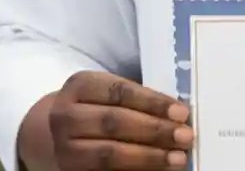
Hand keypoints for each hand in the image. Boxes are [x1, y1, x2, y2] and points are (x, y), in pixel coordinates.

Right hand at [48, 71, 193, 169]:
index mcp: (80, 86)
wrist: (59, 134)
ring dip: (148, 157)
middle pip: (114, 122)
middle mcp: (65, 116)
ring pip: (108, 154)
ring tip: (177, 158)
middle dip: (154, 130)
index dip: (152, 103)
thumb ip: (138, 101)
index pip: (119, 92)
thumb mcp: (108, 94)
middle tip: (185, 136)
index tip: (182, 113)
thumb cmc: (97, 108)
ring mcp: (64, 148)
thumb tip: (179, 116)